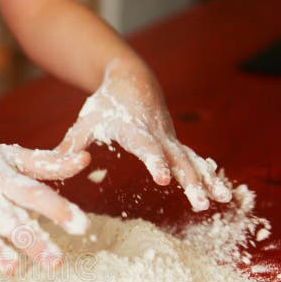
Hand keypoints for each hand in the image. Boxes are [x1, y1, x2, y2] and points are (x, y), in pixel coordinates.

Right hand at [0, 139, 89, 281]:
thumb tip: (85, 159)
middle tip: (56, 263)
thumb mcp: (12, 158)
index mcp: (4, 179)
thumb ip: (48, 163)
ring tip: (11, 269)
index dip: (58, 209)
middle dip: (33, 242)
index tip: (82, 226)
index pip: (34, 193)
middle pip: (11, 220)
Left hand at [58, 59, 231, 210]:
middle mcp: (158, 134)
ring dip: (207, 181)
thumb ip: (70, 144)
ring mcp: (170, 139)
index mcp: (134, 128)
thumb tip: (56, 164)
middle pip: (177, 159)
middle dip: (190, 180)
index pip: (147, 148)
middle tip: (199, 201)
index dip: (156, 162)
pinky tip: (223, 194)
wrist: (133, 80)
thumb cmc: (105, 105)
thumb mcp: (86, 122)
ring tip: (221, 200)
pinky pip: (196, 161)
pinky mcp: (177, 144)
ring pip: (192, 161)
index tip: (164, 179)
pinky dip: (210, 175)